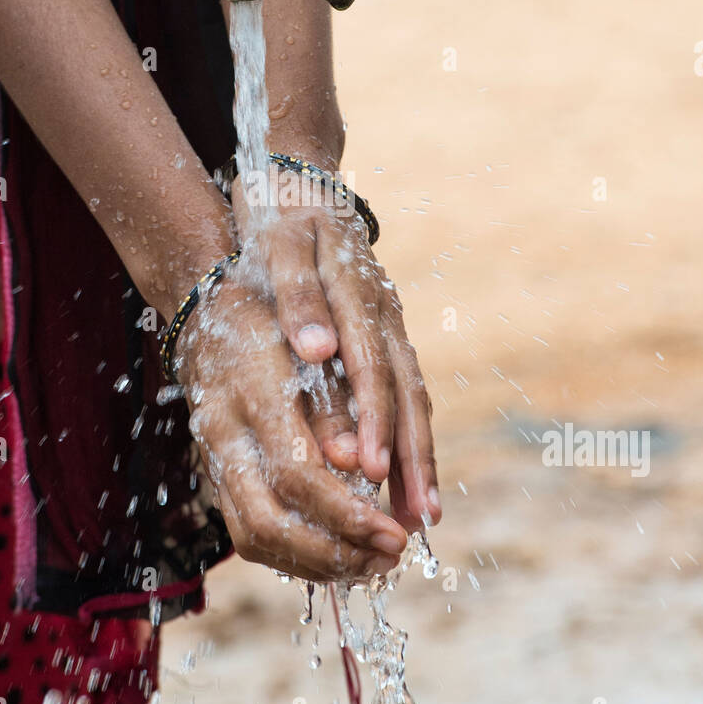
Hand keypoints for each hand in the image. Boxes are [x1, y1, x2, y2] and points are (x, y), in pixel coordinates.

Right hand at [173, 272, 407, 583]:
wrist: (208, 303)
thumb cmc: (276, 312)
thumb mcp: (314, 338)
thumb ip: (337, 403)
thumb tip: (364, 467)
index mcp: (254, 390)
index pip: (298, 476)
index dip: (349, 514)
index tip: (398, 534)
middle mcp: (225, 430)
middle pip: (269, 522)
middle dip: (334, 553)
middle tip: (389, 558)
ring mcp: (215, 454)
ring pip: (253, 536)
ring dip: (316, 564)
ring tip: (372, 564)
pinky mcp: (217, 470)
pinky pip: (247, 531)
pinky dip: (294, 554)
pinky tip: (339, 554)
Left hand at [233, 173, 439, 534]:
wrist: (299, 185)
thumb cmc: (281, 222)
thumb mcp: (279, 250)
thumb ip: (299, 299)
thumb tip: (318, 351)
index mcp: (358, 297)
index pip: (372, 369)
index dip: (374, 423)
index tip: (370, 471)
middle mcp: (384, 315)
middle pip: (407, 394)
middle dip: (413, 459)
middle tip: (418, 518)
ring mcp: (391, 325)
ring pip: (414, 398)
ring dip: (420, 458)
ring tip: (424, 516)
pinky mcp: (387, 333)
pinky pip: (406, 391)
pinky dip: (409, 437)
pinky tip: (407, 476)